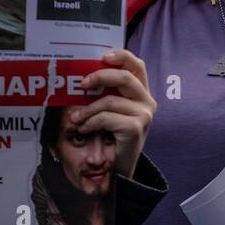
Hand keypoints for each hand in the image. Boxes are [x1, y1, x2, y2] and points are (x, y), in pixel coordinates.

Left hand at [66, 50, 155, 181]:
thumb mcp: (112, 111)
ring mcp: (144, 115)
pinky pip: (106, 118)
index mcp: (142, 93)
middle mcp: (147, 102)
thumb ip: (107, 93)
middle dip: (100, 76)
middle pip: (125, 77)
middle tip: (82, 84)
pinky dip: (91, 122)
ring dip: (87, 110)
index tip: (103, 56)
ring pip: (110, 100)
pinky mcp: (136, 128)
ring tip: (76, 118)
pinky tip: (85, 129)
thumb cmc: (112, 136)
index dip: (122, 56)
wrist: (120, 168)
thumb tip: (85, 77)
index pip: (138, 65)